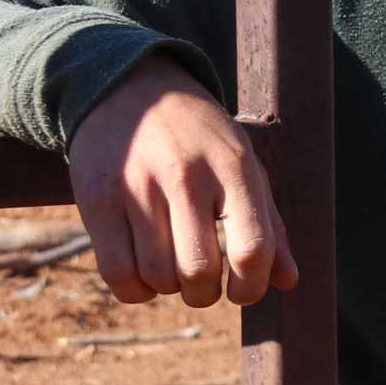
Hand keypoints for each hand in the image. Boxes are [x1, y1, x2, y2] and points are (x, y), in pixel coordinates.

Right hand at [67, 55, 299, 308]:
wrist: (130, 90)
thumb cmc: (200, 139)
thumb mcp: (244, 166)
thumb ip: (269, 224)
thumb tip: (289, 282)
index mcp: (235, 167)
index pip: (253, 247)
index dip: (252, 287)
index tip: (242, 291)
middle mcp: (187, 174)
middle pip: (200, 270)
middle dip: (205, 294)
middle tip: (202, 284)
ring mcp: (138, 186)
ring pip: (157, 276)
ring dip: (169, 290)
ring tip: (172, 271)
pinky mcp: (96, 198)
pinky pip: (116, 272)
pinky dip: (135, 290)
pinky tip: (144, 276)